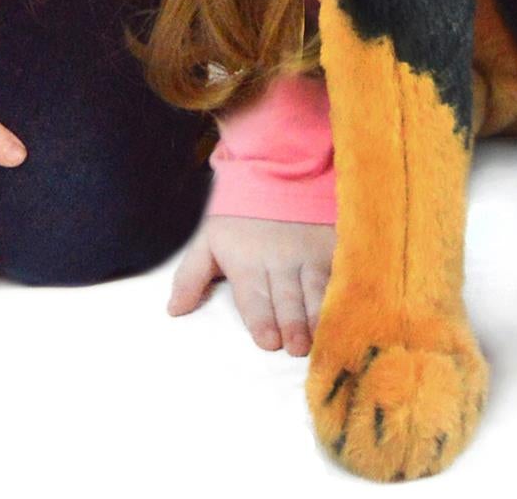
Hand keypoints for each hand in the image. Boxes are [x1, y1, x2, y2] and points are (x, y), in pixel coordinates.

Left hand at [167, 215, 334, 354]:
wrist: (275, 167)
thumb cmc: (238, 214)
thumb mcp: (208, 239)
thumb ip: (190, 277)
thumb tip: (173, 312)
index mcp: (246, 261)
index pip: (254, 297)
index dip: (261, 319)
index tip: (267, 341)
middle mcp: (278, 259)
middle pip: (285, 298)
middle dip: (291, 324)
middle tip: (297, 347)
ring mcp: (307, 252)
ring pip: (313, 288)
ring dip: (315, 314)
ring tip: (318, 337)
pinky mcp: (329, 244)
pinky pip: (335, 272)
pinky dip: (338, 292)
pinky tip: (343, 310)